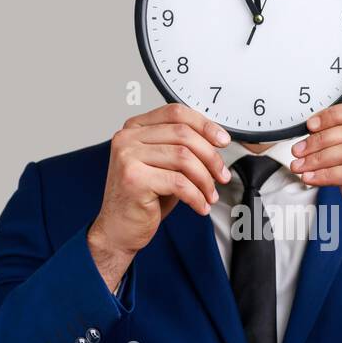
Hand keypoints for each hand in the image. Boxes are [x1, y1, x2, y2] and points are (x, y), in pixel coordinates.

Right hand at [88, 104, 231, 290]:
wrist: (118, 230)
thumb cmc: (142, 199)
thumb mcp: (163, 166)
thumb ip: (181, 148)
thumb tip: (216, 140)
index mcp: (134, 128)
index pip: (176, 112)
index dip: (204, 124)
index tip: (223, 140)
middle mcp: (127, 138)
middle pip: (183, 134)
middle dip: (211, 157)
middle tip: (222, 175)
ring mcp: (128, 157)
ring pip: (184, 158)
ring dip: (205, 179)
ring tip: (210, 194)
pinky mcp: (134, 179)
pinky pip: (179, 183)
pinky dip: (196, 196)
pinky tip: (200, 206)